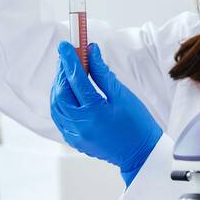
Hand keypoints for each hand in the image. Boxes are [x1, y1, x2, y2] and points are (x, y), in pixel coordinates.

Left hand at [50, 42, 160, 185]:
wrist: (142, 155)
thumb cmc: (138, 124)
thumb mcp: (123, 96)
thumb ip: (103, 73)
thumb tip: (91, 52)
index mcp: (94, 112)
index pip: (76, 79)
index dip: (70, 59)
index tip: (65, 45)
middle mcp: (80, 125)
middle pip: (61, 92)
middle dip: (62, 72)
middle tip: (66, 56)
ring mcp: (75, 135)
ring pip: (57, 106)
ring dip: (59, 87)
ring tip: (66, 73)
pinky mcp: (75, 141)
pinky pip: (60, 118)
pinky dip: (60, 103)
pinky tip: (67, 94)